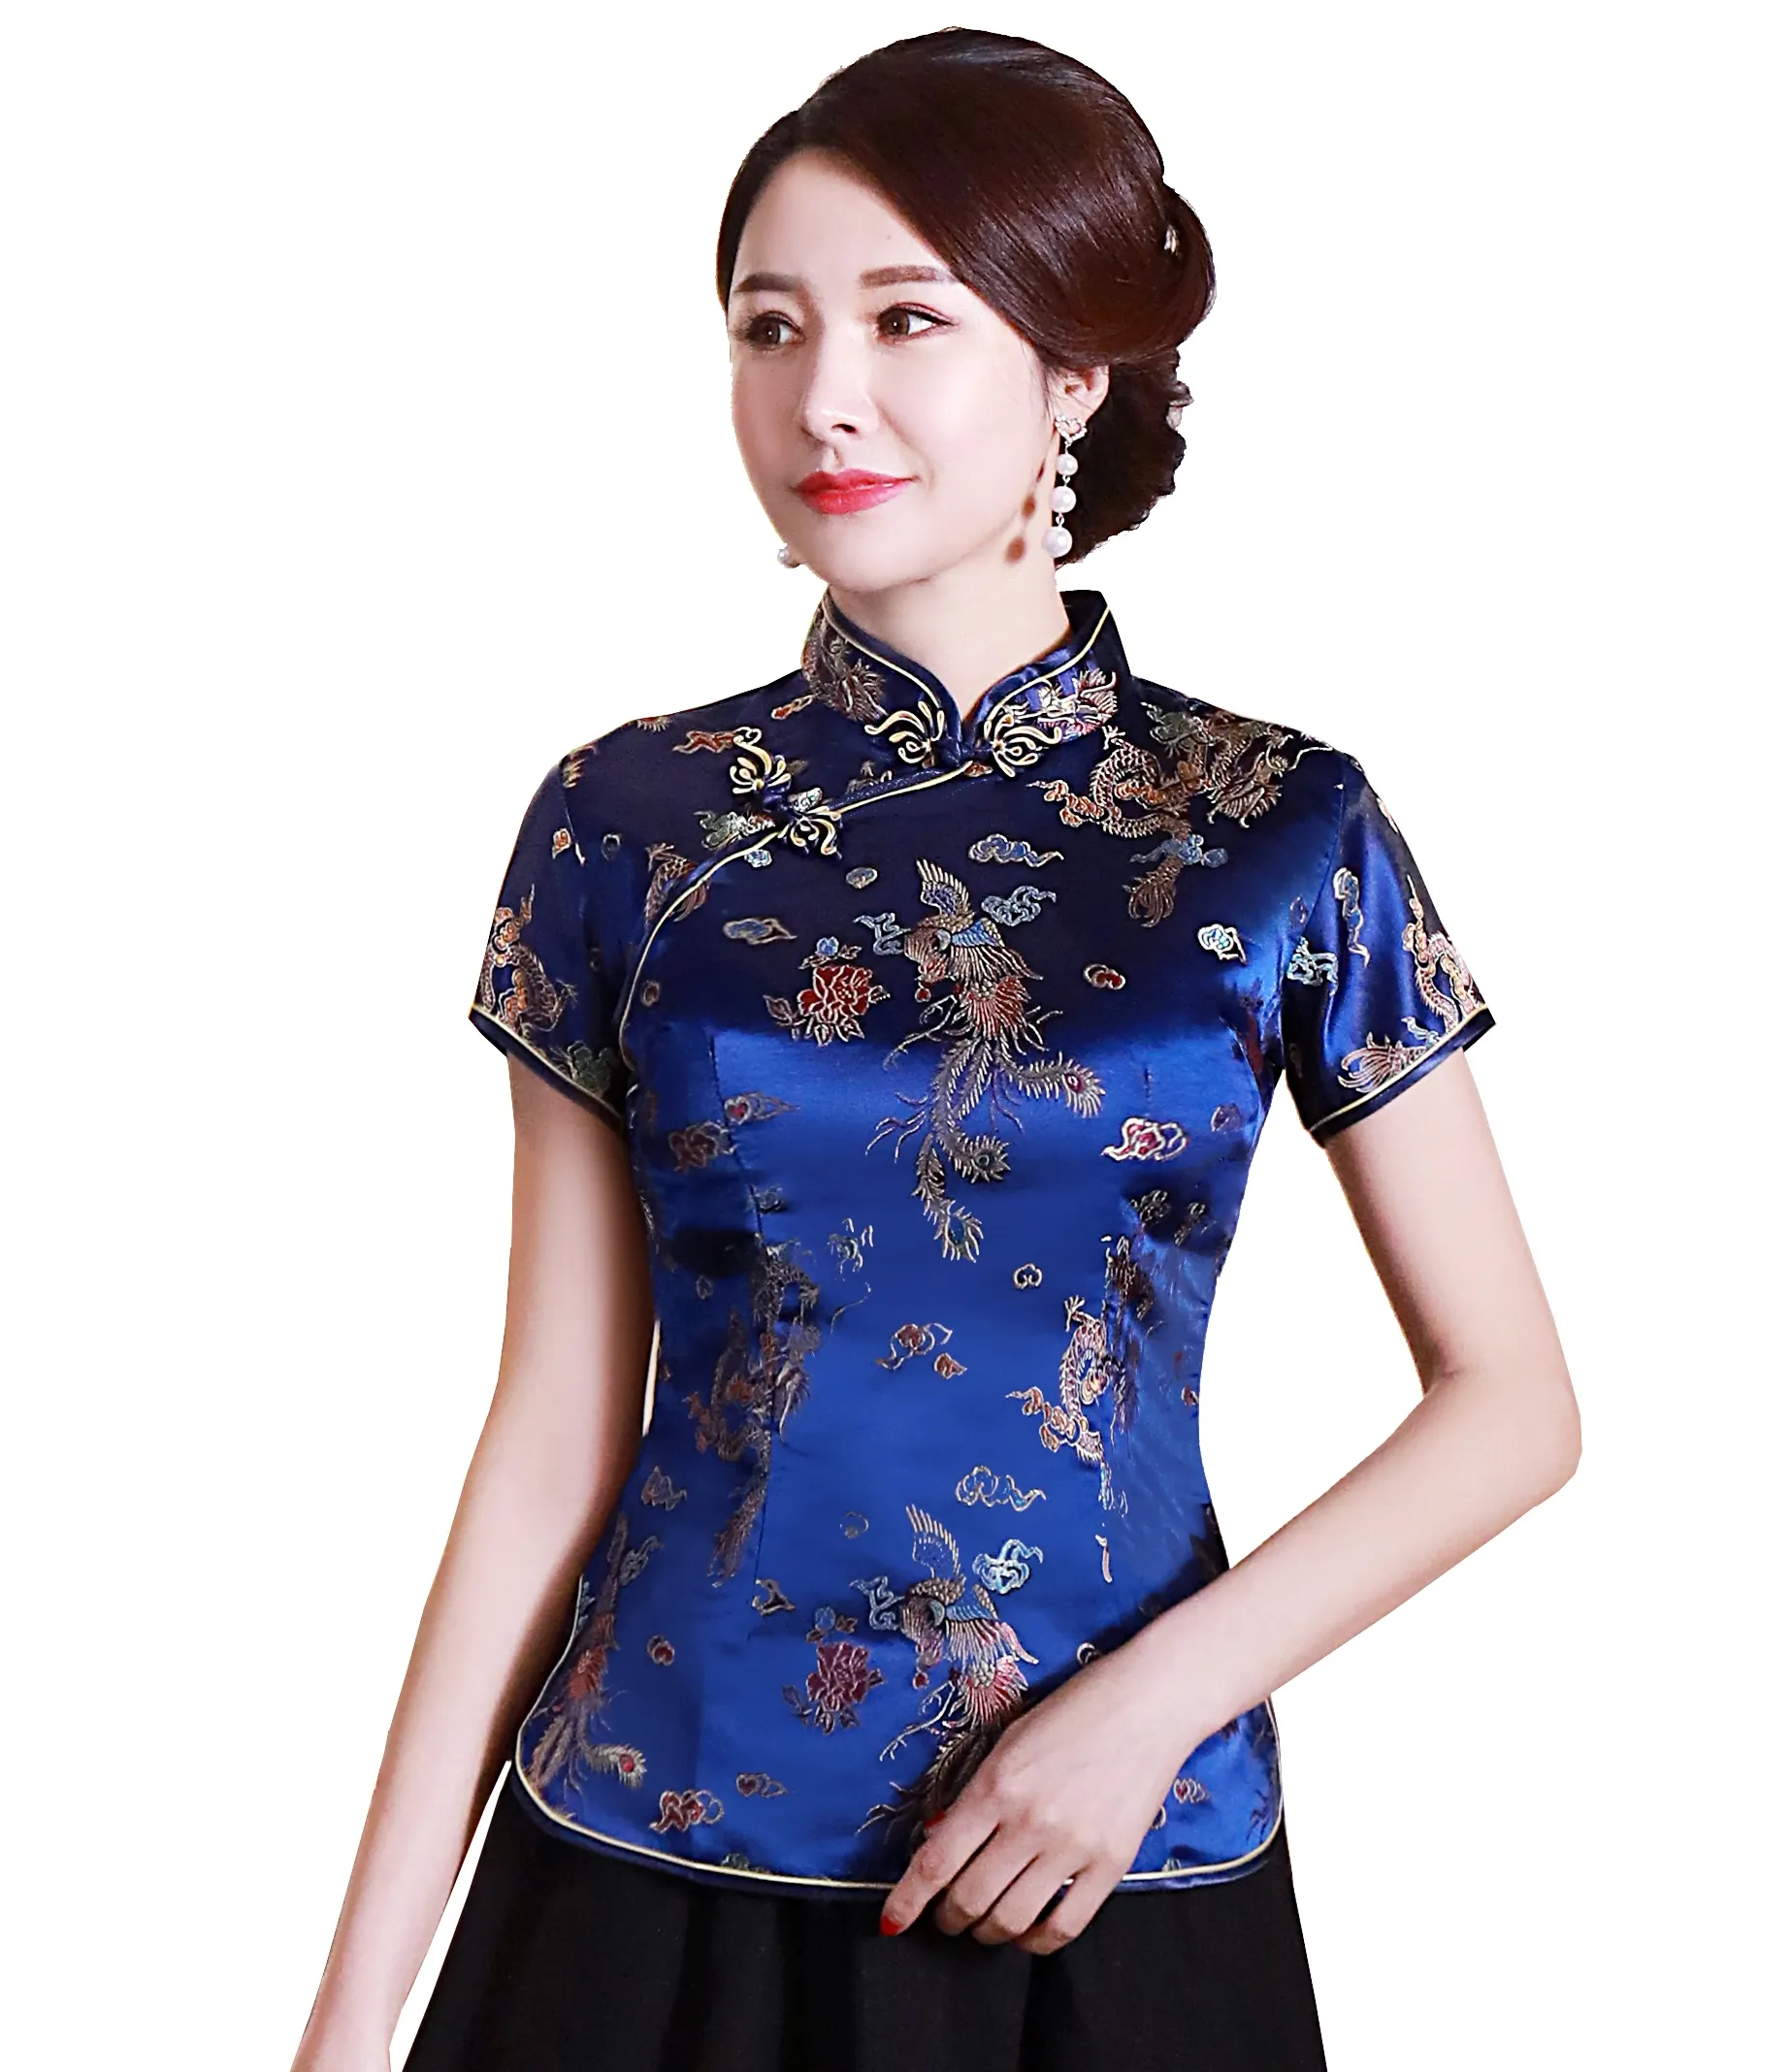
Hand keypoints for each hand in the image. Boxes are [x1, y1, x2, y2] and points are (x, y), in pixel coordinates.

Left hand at [877, 1639, 1193, 1952]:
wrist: (1149, 1702)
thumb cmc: (1075, 1709)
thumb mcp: (1010, 1740)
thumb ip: (978, 1793)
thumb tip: (945, 1841)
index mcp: (997, 1784)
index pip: (937, 1861)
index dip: (907, 1900)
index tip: (892, 1922)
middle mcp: (1029, 1822)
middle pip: (970, 1899)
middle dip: (948, 1917)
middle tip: (947, 1915)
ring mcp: (1073, 1847)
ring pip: (1011, 1920)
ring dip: (987, 1931)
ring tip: (984, 1924)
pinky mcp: (1111, 1865)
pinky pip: (1065, 1926)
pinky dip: (1037, 1941)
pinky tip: (1028, 1932)